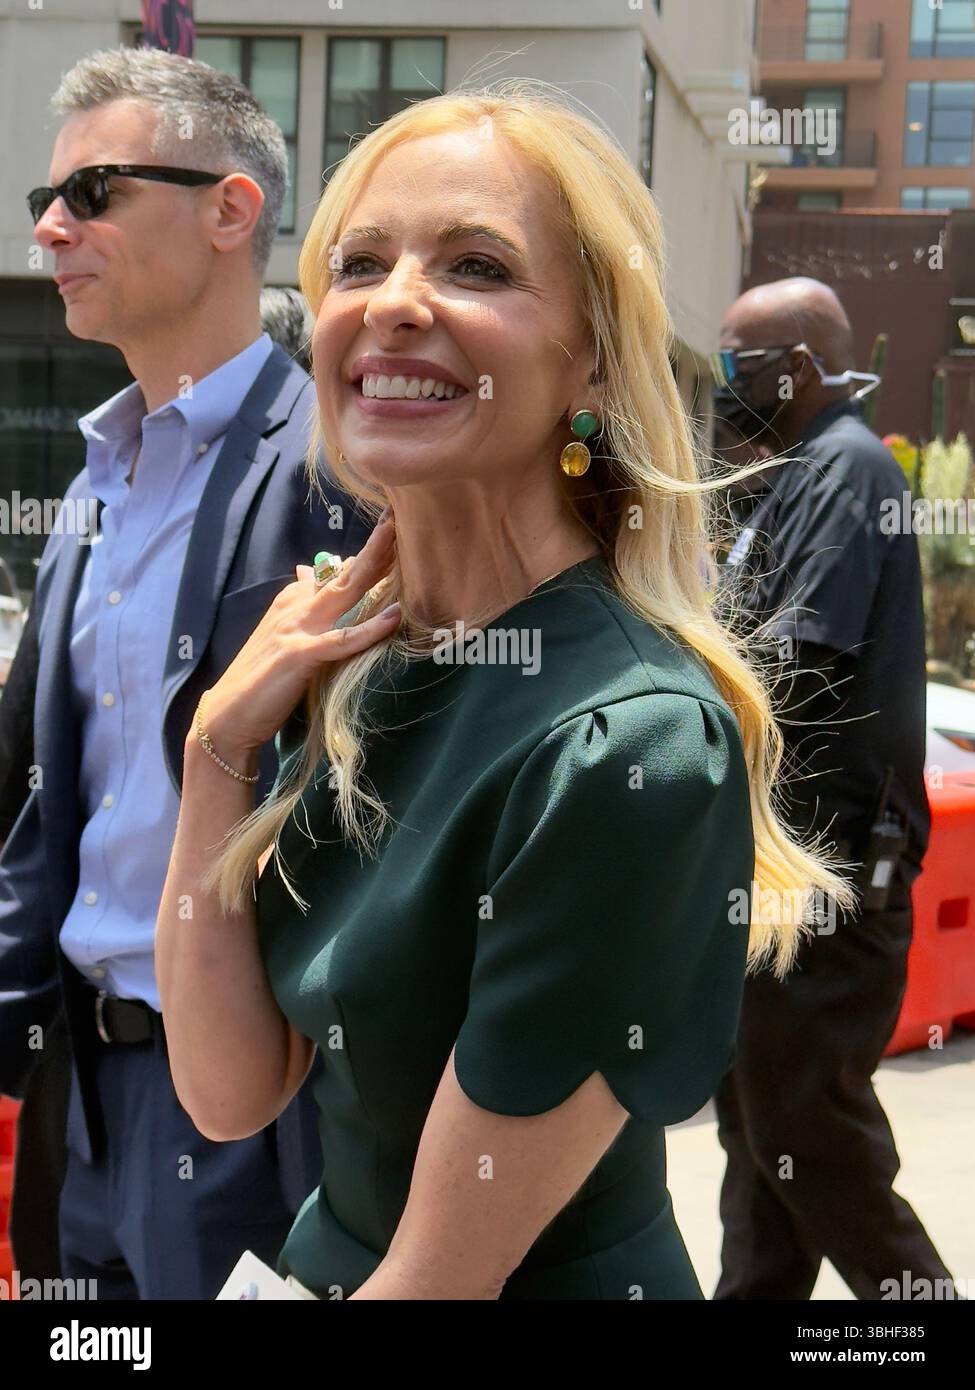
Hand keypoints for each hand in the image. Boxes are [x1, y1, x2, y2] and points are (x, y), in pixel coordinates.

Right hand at [195, 519, 398, 764]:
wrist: (227, 716)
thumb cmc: (260, 680)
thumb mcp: (282, 635)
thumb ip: (300, 604)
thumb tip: (310, 571)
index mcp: (292, 600)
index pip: (337, 572)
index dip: (369, 555)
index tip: (395, 533)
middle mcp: (294, 607)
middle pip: (344, 573)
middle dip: (375, 546)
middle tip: (401, 518)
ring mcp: (296, 629)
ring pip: (344, 593)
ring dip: (374, 568)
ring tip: (402, 545)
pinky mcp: (299, 656)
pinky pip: (341, 639)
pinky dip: (369, 629)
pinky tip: (394, 616)